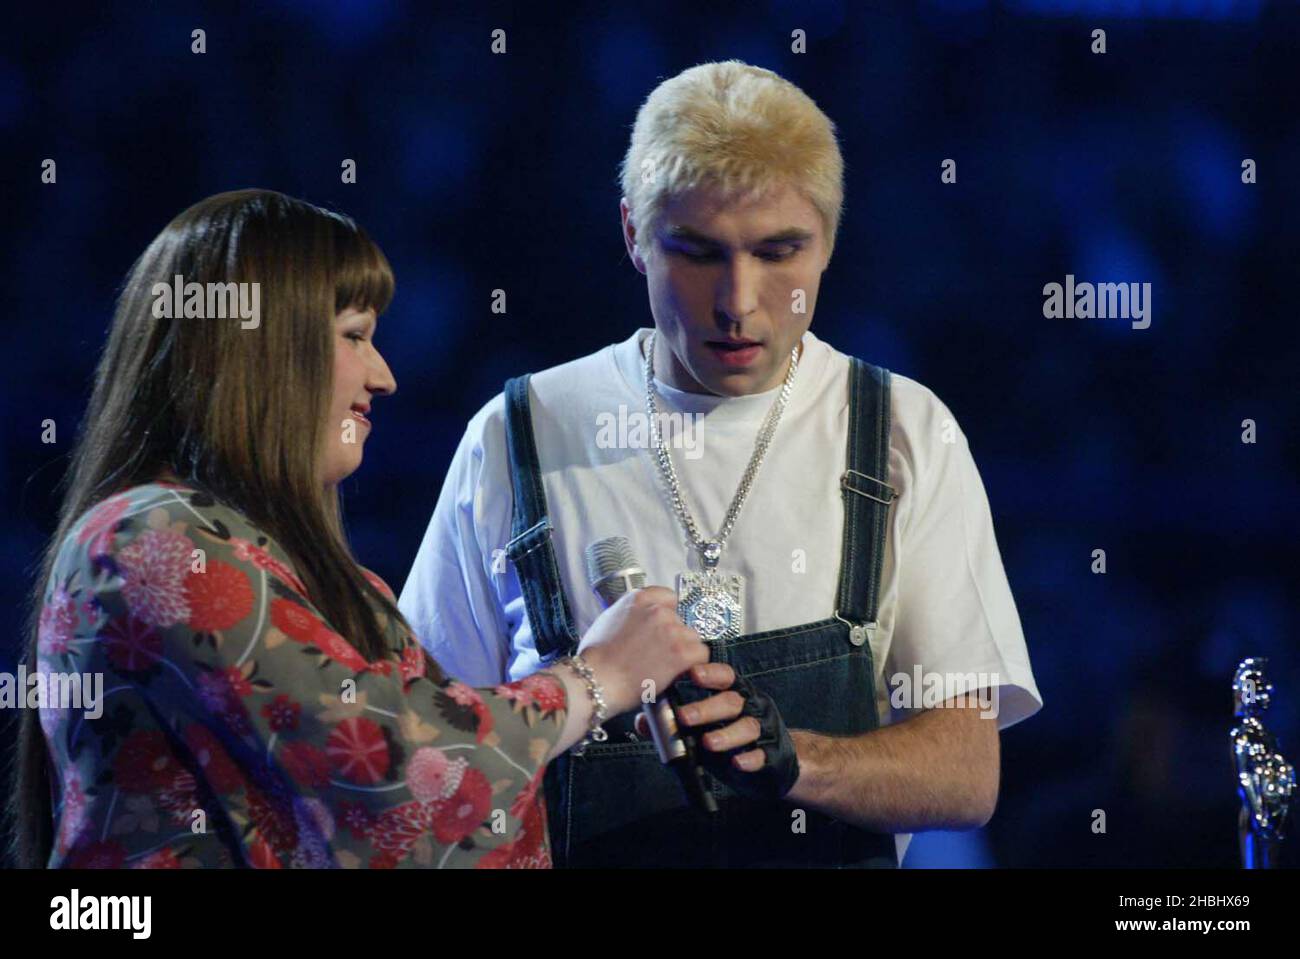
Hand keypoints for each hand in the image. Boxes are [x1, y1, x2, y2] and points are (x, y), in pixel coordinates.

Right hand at [577, 587, 708, 715]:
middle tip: (659, 654)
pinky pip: (701, 654)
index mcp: (639, 598)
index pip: (669, 597)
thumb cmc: (595, 657)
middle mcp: (658, 610)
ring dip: (685, 651)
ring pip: (693, 638)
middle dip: (674, 636)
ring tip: (666, 666)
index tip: (662, 628)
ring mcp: (671, 630)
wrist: (597, 680)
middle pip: (682, 620)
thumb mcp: (608, 620)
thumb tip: (638, 621)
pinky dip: (693, 665)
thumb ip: (630, 614)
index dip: (668, 614)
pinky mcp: (681, 652)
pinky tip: (678, 672)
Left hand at [635, 663, 800, 800]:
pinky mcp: (771, 753)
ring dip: (727, 734)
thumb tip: (643, 723)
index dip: (710, 673)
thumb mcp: (700, 729)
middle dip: (707, 707)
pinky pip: (763, 754)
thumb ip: (674, 724)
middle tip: (684, 717)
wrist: (771, 762)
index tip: (692, 674)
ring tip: (707, 743)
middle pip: (732, 700)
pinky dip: (751, 758)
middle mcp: (750, 706)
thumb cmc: (729, 736)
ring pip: (748, 726)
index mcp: (732, 693)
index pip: (724, 676)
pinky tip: (737, 762)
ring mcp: (763, 729)